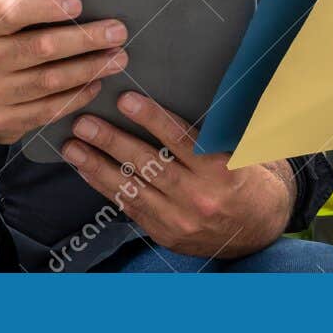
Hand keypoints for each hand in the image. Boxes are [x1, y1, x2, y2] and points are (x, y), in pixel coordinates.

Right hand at [0, 0, 129, 144]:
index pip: (14, 13)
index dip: (47, 8)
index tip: (79, 3)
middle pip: (40, 49)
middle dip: (84, 40)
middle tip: (118, 32)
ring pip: (49, 82)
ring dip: (89, 69)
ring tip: (118, 57)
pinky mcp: (3, 122)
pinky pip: (47, 110)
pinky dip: (76, 96)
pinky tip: (96, 83)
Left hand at [61, 91, 292, 259]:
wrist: (258, 229)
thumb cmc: (244, 177)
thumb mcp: (239, 150)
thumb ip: (211, 131)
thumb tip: (169, 98)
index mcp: (221, 170)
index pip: (181, 139)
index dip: (152, 119)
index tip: (126, 100)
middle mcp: (199, 196)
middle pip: (148, 165)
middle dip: (112, 142)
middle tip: (84, 123)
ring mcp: (180, 220)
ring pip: (132, 189)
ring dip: (98, 166)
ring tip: (74, 146)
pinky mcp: (165, 234)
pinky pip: (130, 207)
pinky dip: (105, 187)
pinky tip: (87, 171)